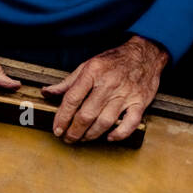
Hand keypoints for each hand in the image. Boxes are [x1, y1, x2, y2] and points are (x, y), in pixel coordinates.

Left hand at [44, 35, 167, 142]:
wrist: (145, 53)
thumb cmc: (114, 61)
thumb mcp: (88, 66)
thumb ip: (67, 83)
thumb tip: (47, 93)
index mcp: (93, 72)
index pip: (72, 99)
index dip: (62, 117)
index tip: (57, 129)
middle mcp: (109, 83)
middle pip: (87, 115)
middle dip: (74, 131)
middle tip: (68, 138)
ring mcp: (125, 94)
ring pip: (105, 122)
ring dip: (91, 135)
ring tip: (83, 138)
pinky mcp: (140, 102)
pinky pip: (130, 123)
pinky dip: (119, 134)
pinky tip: (109, 137)